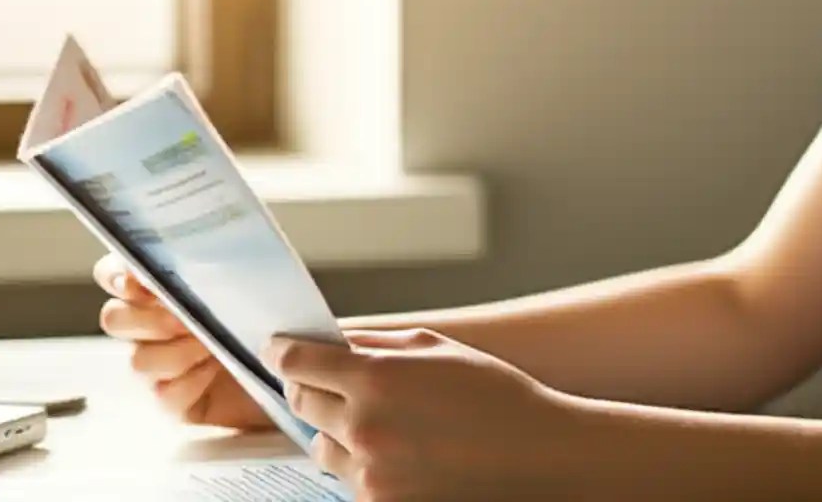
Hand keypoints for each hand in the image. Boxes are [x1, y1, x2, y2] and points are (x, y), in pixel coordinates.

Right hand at [94, 254, 269, 429]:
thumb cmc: (271, 314)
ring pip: (137, 360)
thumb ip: (220, 266)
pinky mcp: (175, 400)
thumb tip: (209, 248)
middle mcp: (148, 326)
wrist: (296, 364)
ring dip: (174, 353)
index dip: (116, 275)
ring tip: (212, 346)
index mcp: (158, 289)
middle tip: (184, 317)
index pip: (112, 275)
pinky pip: (164, 395)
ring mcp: (158, 365)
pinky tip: (214, 372)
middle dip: (148, 317)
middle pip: (115, 319)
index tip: (136, 278)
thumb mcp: (251, 280)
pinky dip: (189, 383)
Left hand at [264, 329, 578, 500]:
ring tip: (385, 425)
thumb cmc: (494, 395)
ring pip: (322, 447)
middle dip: (313, 389)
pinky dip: (364, 466)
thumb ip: (375, 343)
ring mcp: (371, 475)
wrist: (539, 457)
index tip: (281, 350)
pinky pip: (350, 481)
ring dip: (338, 432)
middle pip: (300, 404)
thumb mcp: (436, 348)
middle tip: (334, 385)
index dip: (284, 352)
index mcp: (376, 379)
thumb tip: (328, 340)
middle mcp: (365, 428)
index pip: (297, 362)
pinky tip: (403, 454)